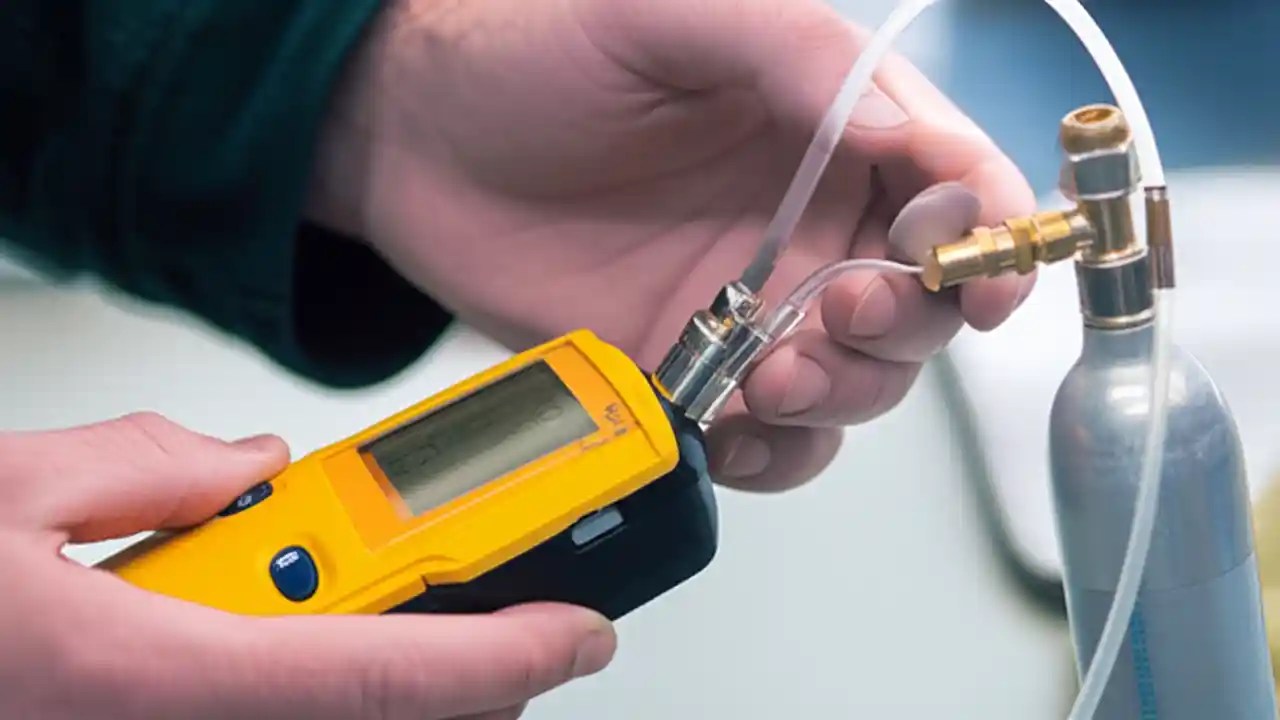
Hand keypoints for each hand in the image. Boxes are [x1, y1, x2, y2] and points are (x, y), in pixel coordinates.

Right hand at [0, 413, 613, 719]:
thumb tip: (241, 464)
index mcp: (150, 674)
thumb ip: (148, 464)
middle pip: (384, 719)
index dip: (507, 656)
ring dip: (392, 673)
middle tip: (494, 596)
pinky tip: (297, 632)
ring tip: (390, 595)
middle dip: (464, 665)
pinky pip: (268, 715)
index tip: (582, 631)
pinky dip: (316, 677)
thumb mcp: (7, 492)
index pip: (384, 676)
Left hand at [306, 0, 1036, 490]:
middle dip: (909, 323)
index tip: (984, 268)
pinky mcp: (690, 370)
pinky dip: (776, 452)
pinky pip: (770, 438)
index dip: (987, 233)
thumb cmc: (535, 48)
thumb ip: (806, 63)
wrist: (415, 135)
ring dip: (842, 393)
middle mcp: (805, 225)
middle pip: (923, 304)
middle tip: (845, 310)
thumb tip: (916, 135)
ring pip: (857, 383)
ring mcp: (750, 307)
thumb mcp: (679, 15)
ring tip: (773, 372)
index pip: (951, 188)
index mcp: (828, 131)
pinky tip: (739, 426)